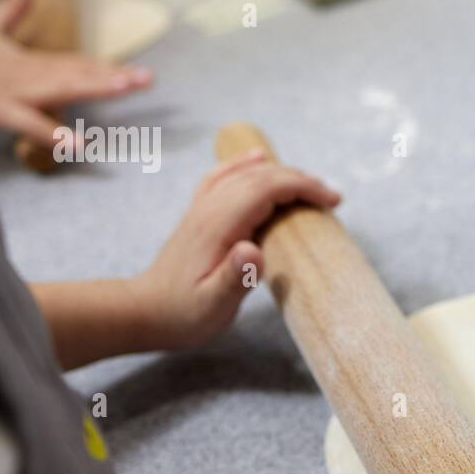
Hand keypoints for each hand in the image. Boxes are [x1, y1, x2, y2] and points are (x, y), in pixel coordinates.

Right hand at [0, 0, 152, 147]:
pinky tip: (79, 143)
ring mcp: (18, 91)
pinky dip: (54, 133)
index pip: (78, 64)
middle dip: (115, 77)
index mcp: (33, 61)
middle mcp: (32, 73)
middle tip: (148, 78)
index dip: (108, 68)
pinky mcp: (0, 110)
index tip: (138, 73)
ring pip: (63, 88)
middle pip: (80, 73)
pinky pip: (31, 124)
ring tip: (125, 88)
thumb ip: (14, 7)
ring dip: (94, 88)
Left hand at [131, 147, 340, 351]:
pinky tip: (256, 159)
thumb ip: (235, 277)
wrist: (142, 312)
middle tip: (331, 197)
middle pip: (260, 176)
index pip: (266, 190)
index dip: (302, 188)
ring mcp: (201, 208)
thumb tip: (254, 250)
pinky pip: (223, 177)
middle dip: (300, 179)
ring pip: (244, 173)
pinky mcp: (198, 214)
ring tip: (309, 184)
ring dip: (280, 173)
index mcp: (218, 226)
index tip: (332, 201)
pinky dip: (244, 164)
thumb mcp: (213, 305)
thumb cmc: (182, 314)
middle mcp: (209, 209)